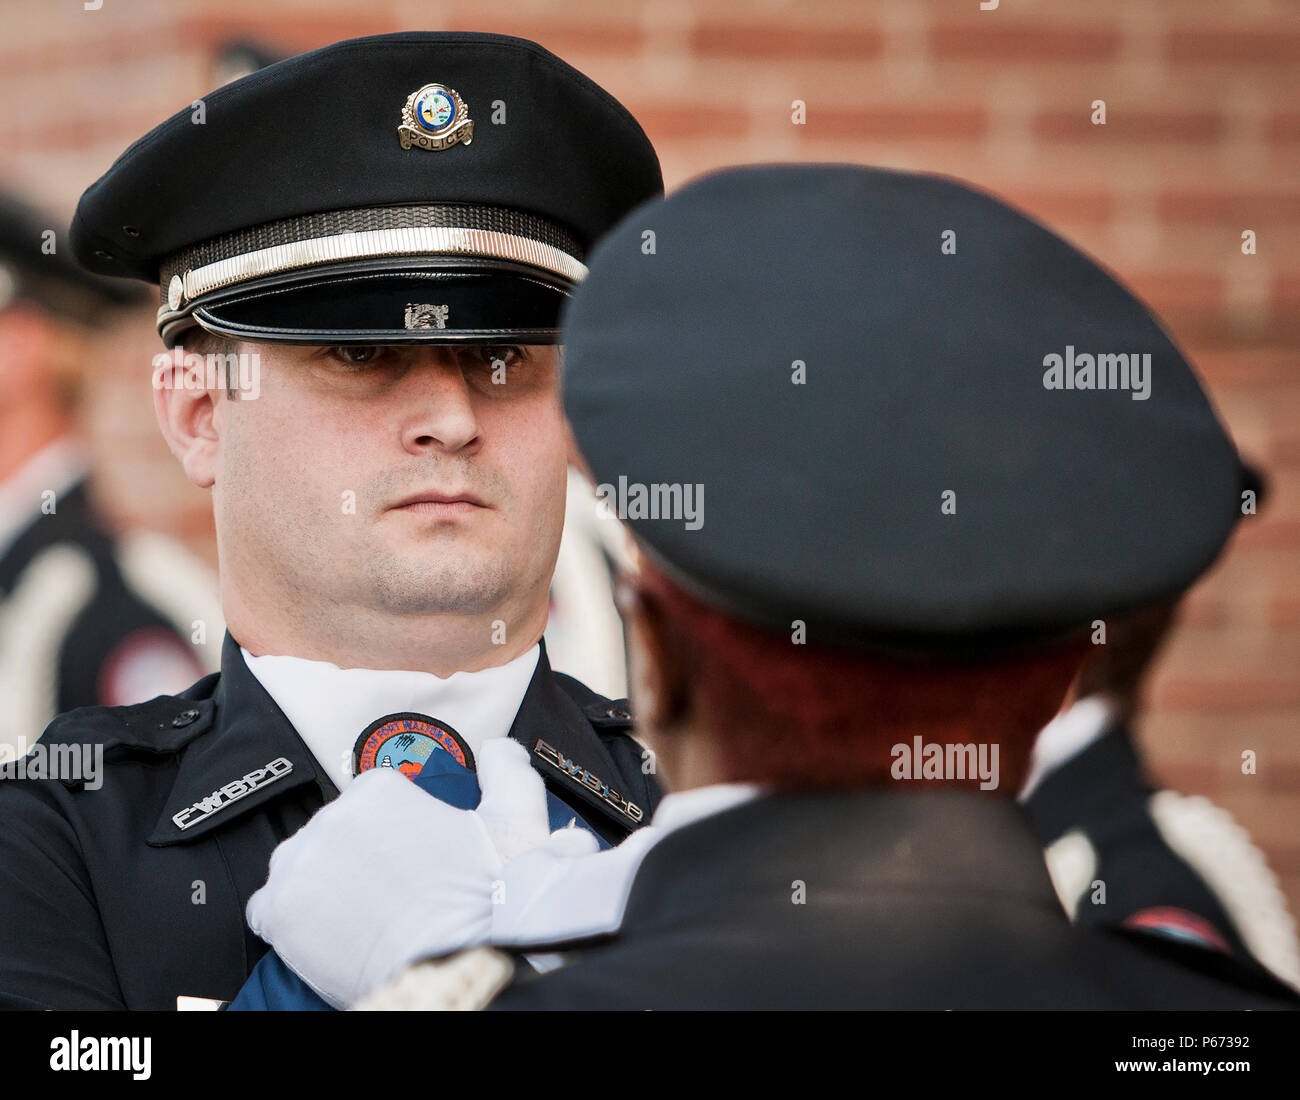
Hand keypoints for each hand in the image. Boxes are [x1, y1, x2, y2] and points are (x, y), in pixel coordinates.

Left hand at [246, 737, 550, 1007]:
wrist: (456, 963)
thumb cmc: (486, 901)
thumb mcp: (515, 823)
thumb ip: (507, 771)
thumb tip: (500, 747)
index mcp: (379, 789)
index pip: (369, 800)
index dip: (393, 831)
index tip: (409, 856)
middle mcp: (331, 817)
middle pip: (333, 831)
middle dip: (356, 856)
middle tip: (392, 890)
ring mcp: (300, 865)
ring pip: (300, 866)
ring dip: (323, 883)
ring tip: (361, 913)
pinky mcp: (278, 912)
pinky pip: (267, 907)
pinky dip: (291, 918)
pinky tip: (327, 930)